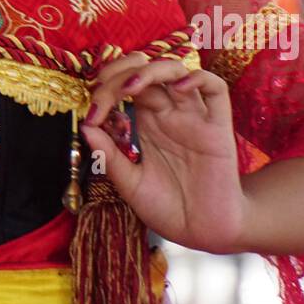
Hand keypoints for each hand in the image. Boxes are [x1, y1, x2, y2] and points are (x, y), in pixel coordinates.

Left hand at [81, 52, 245, 253]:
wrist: (203, 234)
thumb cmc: (168, 209)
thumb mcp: (130, 184)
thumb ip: (110, 157)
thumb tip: (85, 127)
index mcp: (147, 122)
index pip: (124, 87)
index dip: (104, 91)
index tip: (90, 115)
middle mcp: (169, 113)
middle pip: (145, 70)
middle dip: (120, 71)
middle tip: (103, 89)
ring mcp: (194, 117)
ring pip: (176, 70)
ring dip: (151, 69)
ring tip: (131, 86)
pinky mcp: (218, 127)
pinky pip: (215, 89)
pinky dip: (198, 78)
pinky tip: (179, 87)